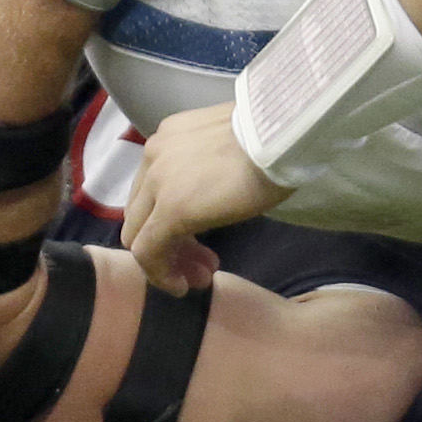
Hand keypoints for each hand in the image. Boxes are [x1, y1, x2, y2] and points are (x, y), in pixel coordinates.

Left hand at [122, 104, 287, 292]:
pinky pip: (148, 251)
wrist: (282, 135)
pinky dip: (161, 274)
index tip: (201, 241)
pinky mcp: (171, 210)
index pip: (152, 189)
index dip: (171, 219)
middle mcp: (153, 155)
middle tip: (201, 262)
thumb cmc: (274, 137)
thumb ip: (209, 166)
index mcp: (169, 138)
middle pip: (142, 213)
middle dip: (169, 243)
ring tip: (196, 279)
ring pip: (140, 234)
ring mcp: (157, 182)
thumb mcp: (230, 147)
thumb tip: (215, 191)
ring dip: (166, 262)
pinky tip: (184, 286)